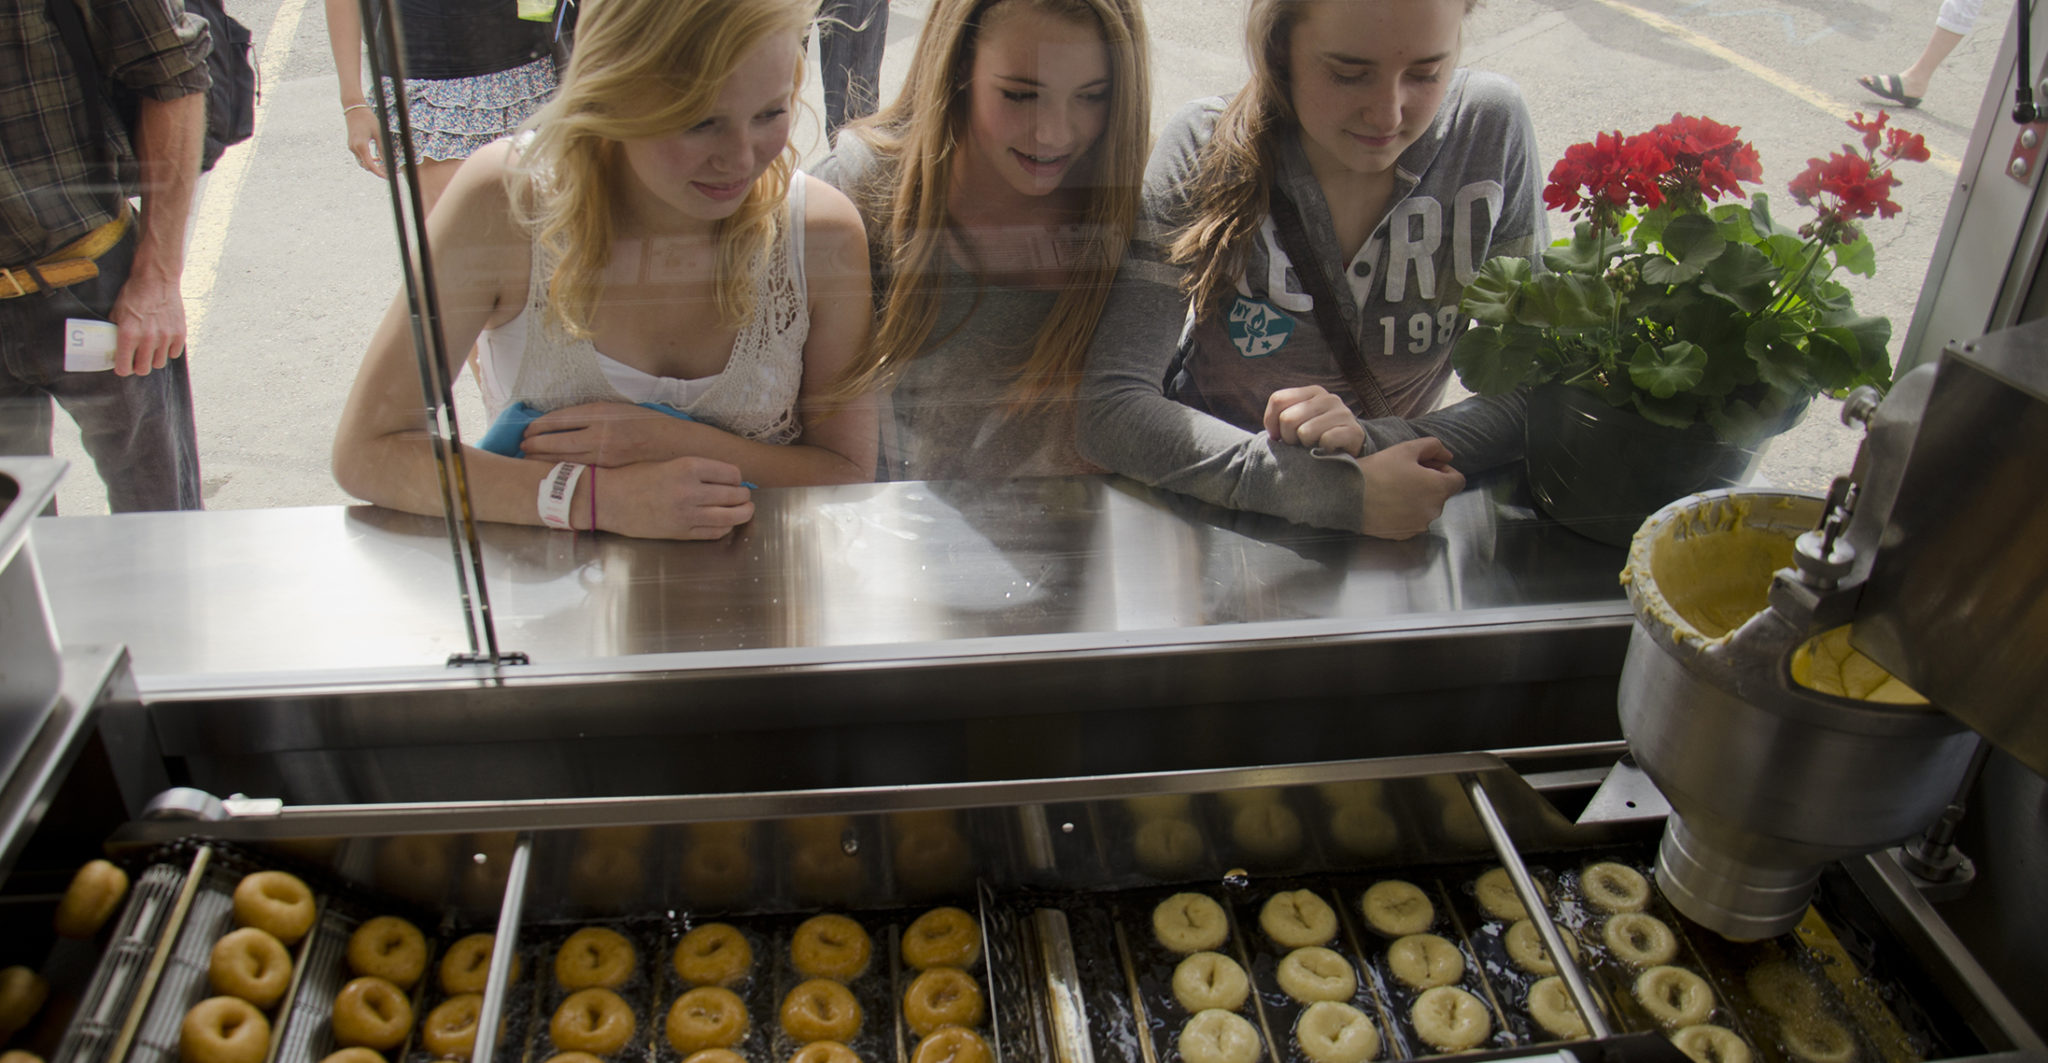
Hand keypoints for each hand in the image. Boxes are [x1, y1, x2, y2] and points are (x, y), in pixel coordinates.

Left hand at [109, 268, 186, 376]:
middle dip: (138, 366)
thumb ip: (115, 332)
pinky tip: (163, 340)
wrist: (156, 279)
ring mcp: (166, 337)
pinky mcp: (179, 334)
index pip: (124, 368)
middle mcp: (148, 339)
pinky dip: (168, 350)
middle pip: (143, 370)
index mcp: (128, 334)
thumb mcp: (116, 312)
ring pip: (159, 363)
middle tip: (136, 358)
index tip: (122, 364)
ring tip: (150, 348)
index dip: (122, 368)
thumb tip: (113, 347)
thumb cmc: (134, 294)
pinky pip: (173, 353)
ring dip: (153, 358)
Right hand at [345, 105, 385, 177]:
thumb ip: (382, 148)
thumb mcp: (379, 134)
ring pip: (362, 162)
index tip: (387, 177)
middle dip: (377, 170)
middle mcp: (354, 148)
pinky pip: (360, 157)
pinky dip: (368, 160)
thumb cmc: (368, 119)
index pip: (370, 165)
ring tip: (384, 165)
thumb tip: (388, 161)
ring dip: (372, 166)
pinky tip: (377, 159)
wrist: (354, 109)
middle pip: (366, 166)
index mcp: (361, 146)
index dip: (379, 173)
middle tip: (389, 172)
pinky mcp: (351, 145)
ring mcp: (351, 147)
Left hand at [522, 403, 690, 466]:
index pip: (558, 418)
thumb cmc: (647, 425)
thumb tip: (563, 422)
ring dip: (542, 459)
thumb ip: (592, 415)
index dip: (538, 425)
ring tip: (529, 458)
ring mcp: (603, 454)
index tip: (527, 428)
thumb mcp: (618, 409)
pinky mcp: (608, 470)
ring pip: (562, 458)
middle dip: (533, 444)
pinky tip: (552, 470)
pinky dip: (561, 469)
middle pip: (554, 439)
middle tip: (521, 446)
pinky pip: (578, 470)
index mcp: (600, 412)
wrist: (676, 444)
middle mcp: (598, 432)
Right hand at [605, 457, 754, 539]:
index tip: (736, 480)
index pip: (731, 473)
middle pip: (735, 495)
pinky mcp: (681, 533)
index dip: (737, 477)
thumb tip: (727, 478)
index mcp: (687, 467)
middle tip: (744, 496)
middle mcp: (690, 491)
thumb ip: (696, 469)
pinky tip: (725, 523)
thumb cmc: (634, 477)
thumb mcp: (667, 463)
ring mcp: (687, 514)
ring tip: (745, 510)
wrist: (607, 500)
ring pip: (730, 516)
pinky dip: (725, 528)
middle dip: (744, 496)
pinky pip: (714, 532)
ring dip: (743, 513)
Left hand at [1264, 385, 1364, 455]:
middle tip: (1297, 444)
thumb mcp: (1298, 422)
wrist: (1350, 449)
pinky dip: (1322, 451)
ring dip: (1305, 446)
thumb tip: (1271, 434)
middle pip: (1288, 418)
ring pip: (1305, 432)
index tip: (1278, 436)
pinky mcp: (1354, 431)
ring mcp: (1343, 413)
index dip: (1271, 422)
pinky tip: (1328, 450)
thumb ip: (1281, 418)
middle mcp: (1328, 398)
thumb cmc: (1316, 437)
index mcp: (1312, 392)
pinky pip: (1325, 441)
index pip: (1278, 400)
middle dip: (1287, 438)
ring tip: (1313, 446)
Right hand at [1355, 437, 1464, 539]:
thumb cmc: (1378, 471)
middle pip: (1441, 494)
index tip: (1426, 466)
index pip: (1457, 479)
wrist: (1348, 497)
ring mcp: (1420, 525)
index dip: (1444, 469)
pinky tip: (1388, 503)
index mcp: (1439, 488)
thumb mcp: (1407, 448)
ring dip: (1418, 498)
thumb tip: (1447, 455)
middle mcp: (1434, 510)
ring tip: (1394, 488)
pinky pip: (1412, 520)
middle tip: (1406, 474)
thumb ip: (1434, 447)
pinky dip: (1405, 512)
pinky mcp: (1405, 534)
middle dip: (1429, 483)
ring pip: (1426, 508)